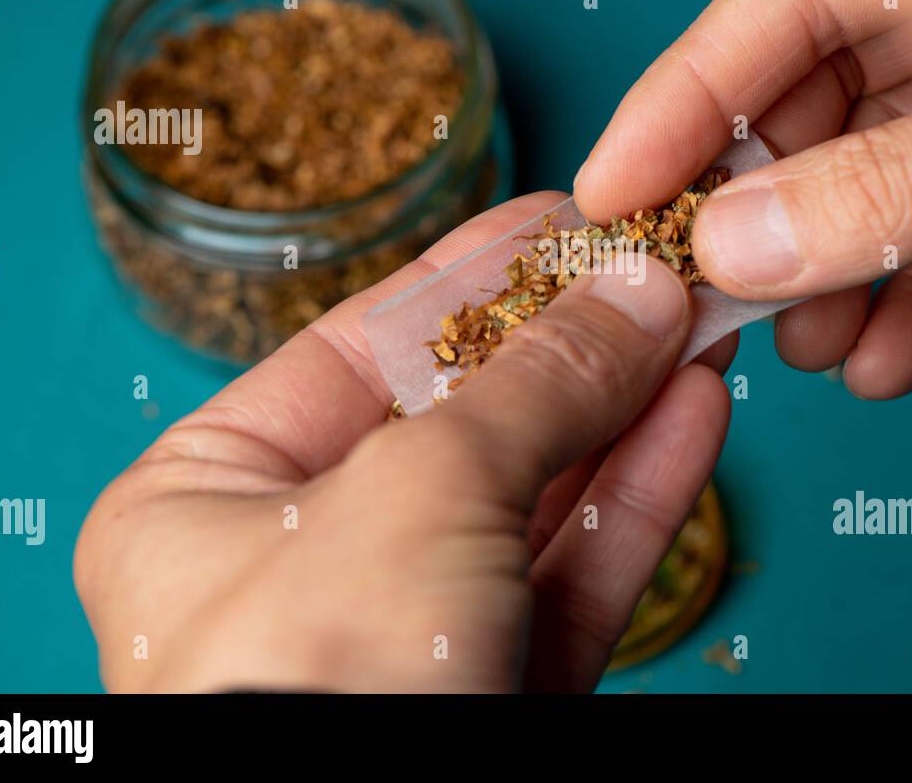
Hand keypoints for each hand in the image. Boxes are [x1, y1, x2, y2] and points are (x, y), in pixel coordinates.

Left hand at [74, 193, 730, 692]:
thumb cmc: (313, 694)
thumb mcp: (417, 492)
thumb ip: (532, 385)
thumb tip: (631, 295)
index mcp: (214, 502)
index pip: (363, 349)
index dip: (474, 274)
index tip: (563, 217)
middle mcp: (304, 567)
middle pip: (464, 418)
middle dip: (571, 343)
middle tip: (654, 267)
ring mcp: (408, 636)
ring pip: (537, 497)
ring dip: (624, 411)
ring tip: (697, 330)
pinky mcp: (497, 691)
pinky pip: (575, 574)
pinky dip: (638, 496)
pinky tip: (694, 419)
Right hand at [574, 0, 911, 399]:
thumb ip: (876, 186)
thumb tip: (735, 247)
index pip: (772, 10)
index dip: (682, 106)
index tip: (616, 195)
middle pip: (827, 104)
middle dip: (772, 218)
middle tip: (723, 302)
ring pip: (902, 179)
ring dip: (850, 274)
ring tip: (818, 350)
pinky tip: (898, 354)